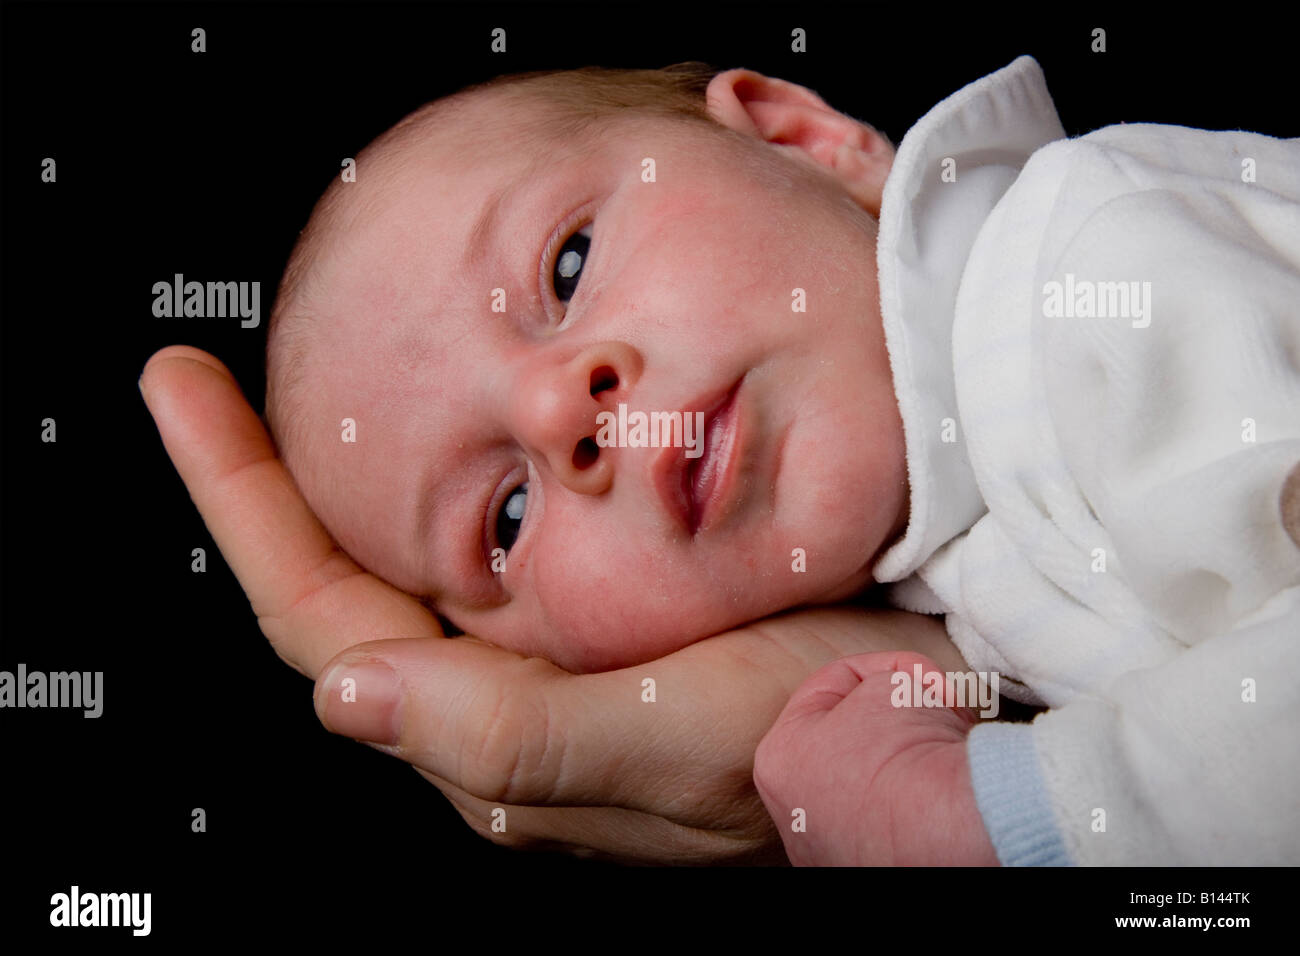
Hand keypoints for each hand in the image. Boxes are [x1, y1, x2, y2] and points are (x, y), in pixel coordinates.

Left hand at [140, 344, 966, 863]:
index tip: (184, 389)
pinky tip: (448, 430)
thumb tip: (349, 692)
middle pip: (345, 588)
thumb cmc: (805, 739)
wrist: (924, 723)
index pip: (320, 617)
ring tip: (300, 390)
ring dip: (348, 478)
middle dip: (268, 485)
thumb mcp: (672, 736)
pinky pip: (488, 547)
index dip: (241, 503)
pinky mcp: (597, 621)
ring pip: (413, 563)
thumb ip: (514, 730)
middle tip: (215, 381)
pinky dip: (447, 481)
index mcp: (494, 735)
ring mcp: (546, 661)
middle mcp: (502, 702)